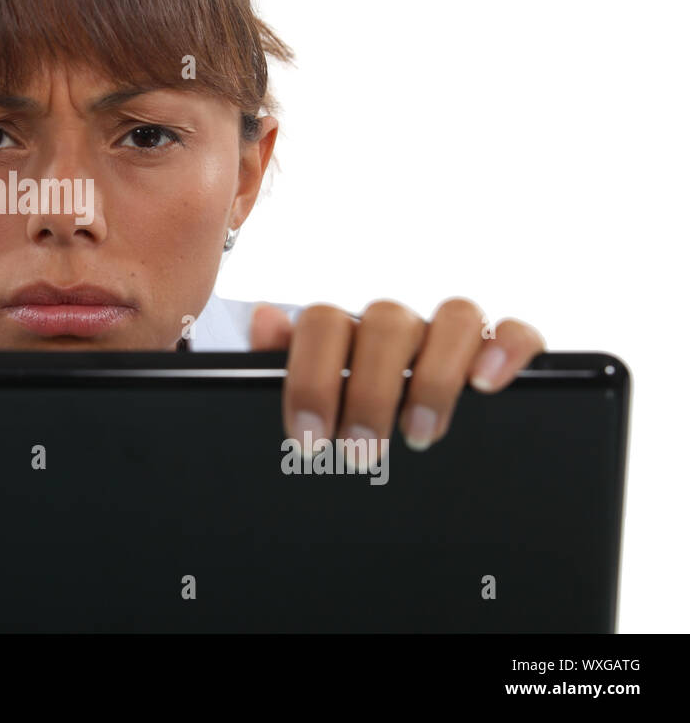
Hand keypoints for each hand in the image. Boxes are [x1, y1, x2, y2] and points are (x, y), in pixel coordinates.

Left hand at [249, 297, 546, 451]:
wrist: (409, 464)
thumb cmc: (345, 431)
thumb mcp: (311, 408)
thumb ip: (281, 366)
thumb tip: (266, 319)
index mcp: (346, 336)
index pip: (324, 322)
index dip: (312, 377)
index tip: (306, 438)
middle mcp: (400, 329)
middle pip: (386, 321)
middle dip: (370, 390)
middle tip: (359, 452)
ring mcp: (452, 338)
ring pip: (456, 316)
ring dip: (435, 377)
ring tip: (419, 437)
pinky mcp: (503, 353)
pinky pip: (515, 331)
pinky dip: (505, 349)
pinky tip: (486, 386)